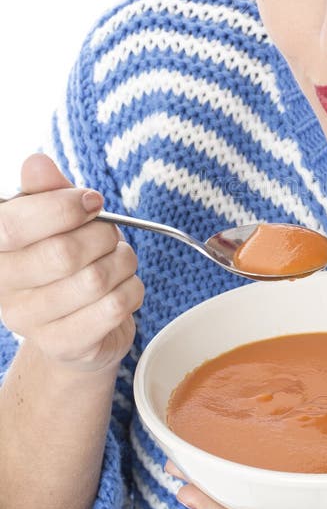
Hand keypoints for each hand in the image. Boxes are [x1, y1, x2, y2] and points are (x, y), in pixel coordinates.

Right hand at [0, 153, 143, 371]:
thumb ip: (47, 190)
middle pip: (63, 253)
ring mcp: (32, 324)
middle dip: (103, 236)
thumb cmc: (67, 265)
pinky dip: (132, 290)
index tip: (93, 202)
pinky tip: (124, 288)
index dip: (62, 208)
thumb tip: (36, 162)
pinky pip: (114, 308)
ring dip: (123, 263)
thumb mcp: (57, 219)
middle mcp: (5, 291)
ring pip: (95, 280)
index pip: (13, 225)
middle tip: (111, 237)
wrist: (79, 329)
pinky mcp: (66, 346)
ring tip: (120, 262)